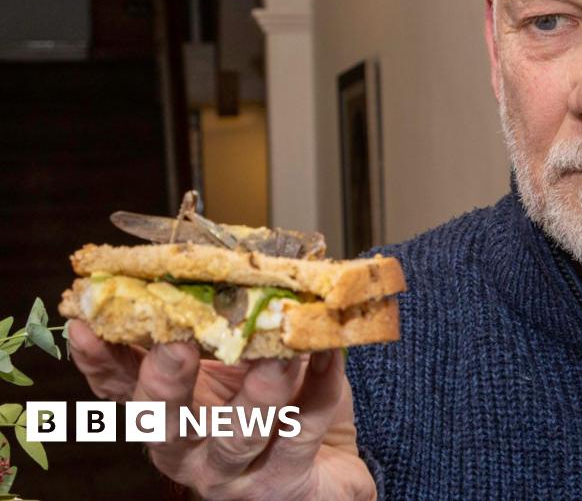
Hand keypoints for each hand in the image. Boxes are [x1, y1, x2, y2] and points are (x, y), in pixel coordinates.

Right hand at [67, 320, 376, 500]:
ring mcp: (235, 474)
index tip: (87, 322)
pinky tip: (328, 352)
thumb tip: (225, 267)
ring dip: (260, 388)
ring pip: (238, 435)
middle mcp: (191, 452)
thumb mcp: (242, 367)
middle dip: (167, 380)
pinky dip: (319, 385)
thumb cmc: (278, 409)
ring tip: (278, 351)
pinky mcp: (285, 482)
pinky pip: (302, 431)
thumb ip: (227, 330)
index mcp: (170, 416)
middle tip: (177, 340)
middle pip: (164, 424)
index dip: (101, 360)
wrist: (327, 473)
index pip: (122, 390)